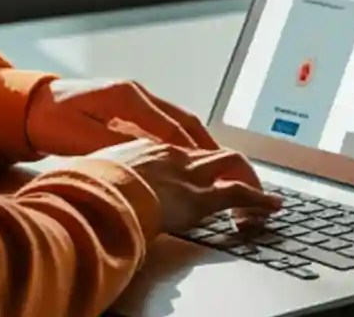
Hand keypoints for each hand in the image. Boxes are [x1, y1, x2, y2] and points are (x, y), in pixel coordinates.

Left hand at [26, 78, 220, 156]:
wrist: (28, 105)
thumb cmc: (48, 120)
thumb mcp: (76, 137)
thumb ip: (111, 149)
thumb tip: (142, 163)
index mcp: (126, 97)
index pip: (168, 126)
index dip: (190, 149)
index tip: (208, 169)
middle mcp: (136, 93)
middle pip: (182, 119)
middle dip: (205, 143)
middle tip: (224, 166)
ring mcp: (134, 98)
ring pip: (176, 119)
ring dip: (195, 141)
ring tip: (214, 163)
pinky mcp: (129, 107)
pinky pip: (164, 122)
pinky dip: (180, 138)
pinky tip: (186, 156)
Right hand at [89, 139, 281, 233]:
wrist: (92, 189)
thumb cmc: (83, 184)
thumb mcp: (89, 171)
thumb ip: (99, 174)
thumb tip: (87, 179)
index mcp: (146, 148)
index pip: (181, 150)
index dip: (195, 159)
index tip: (200, 169)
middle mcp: (172, 153)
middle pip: (210, 150)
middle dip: (228, 163)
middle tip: (240, 177)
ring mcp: (188, 172)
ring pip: (230, 164)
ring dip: (247, 178)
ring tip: (261, 193)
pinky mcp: (201, 196)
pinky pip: (238, 193)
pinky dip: (257, 199)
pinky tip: (270, 205)